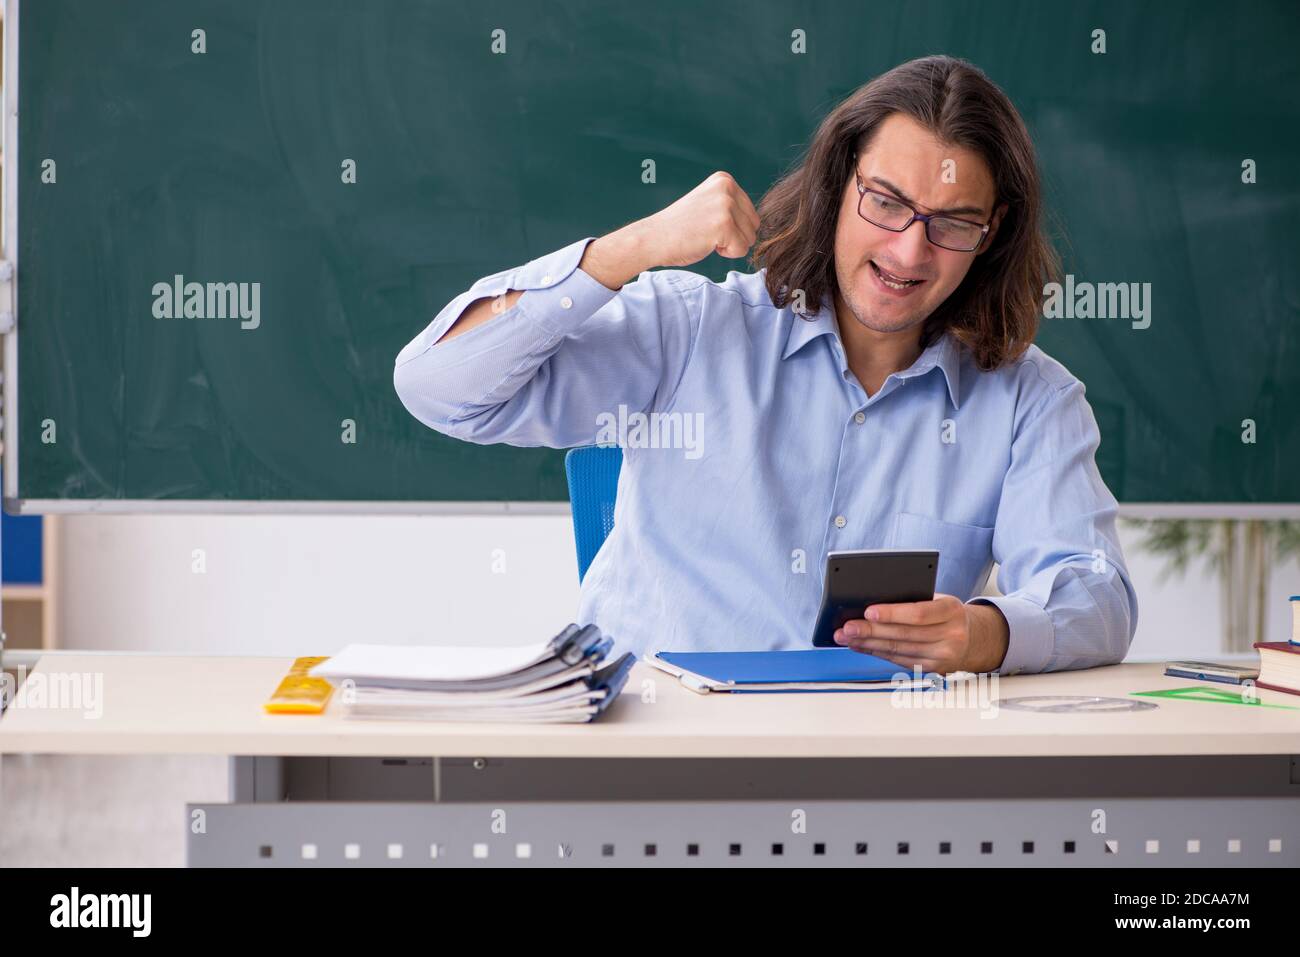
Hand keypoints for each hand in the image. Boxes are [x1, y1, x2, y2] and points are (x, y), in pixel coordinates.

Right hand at [639, 171, 760, 266]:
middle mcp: (727, 187)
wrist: (653, 238)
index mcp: (724, 180)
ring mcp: (726, 205)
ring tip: (705, 236)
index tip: (707, 223)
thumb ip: (732, 205)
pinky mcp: (725, 225)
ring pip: (750, 238)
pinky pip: (741, 250)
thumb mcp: (709, 203)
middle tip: (706, 232)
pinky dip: (726, 253)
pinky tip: (706, 243)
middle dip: (735, 236)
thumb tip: (759, 221)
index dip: (732, 227)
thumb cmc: (680, 227)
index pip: (751, 213)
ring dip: (730, 245)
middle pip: (754, 225)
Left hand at [832, 594, 1009, 674]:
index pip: (919, 613)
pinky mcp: (932, 669)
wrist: (972, 638)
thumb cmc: (946, 613)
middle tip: (847, 627)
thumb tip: (873, 602)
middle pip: (904, 634)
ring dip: (868, 644)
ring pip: (898, 650)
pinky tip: (861, 646)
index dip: (892, 613)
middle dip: (871, 630)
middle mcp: (951, 636)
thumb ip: (913, 599)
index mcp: (952, 611)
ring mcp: (943, 656)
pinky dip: (876, 653)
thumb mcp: (938, 599)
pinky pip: (899, 660)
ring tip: (846, 637)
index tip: (868, 611)